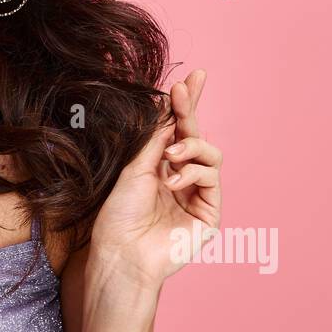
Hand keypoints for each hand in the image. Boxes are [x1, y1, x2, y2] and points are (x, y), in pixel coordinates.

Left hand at [89, 69, 223, 290]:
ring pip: (210, 154)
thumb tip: (168, 108)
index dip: (186, 105)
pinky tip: (174, 180)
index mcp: (159, 167)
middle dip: (192, 110)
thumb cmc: (119, 216)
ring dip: (191, 147)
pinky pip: (212, 177)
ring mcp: (197, 196)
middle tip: (185, 89)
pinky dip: (194, 172)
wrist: (121, 254)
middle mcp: (181, 178)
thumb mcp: (134, 168)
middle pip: (195, 135)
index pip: (177, 130)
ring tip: (170, 156)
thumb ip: (155, 140)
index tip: (193, 77)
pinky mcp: (209, 213)